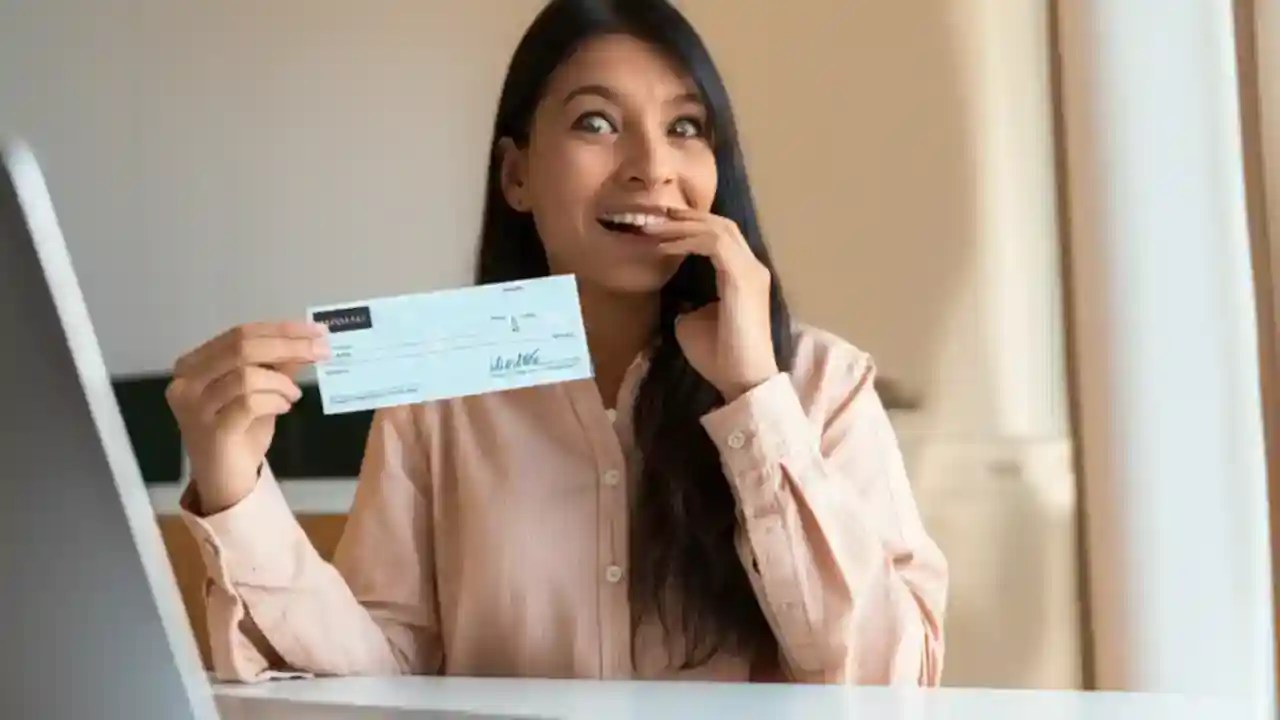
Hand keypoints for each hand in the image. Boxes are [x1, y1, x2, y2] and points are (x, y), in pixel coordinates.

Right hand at [165, 321, 329, 512]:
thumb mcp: (261, 390)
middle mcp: (185, 382)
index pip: (240, 333)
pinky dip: (275, 401)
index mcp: (193, 364)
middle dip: (288, 345)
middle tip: (322, 351)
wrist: (226, 480)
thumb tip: (307, 339)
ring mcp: (195, 407)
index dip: (281, 329)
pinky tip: (284, 407)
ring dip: (281, 382)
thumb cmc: (241, 432)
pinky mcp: (211, 430)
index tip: (317, 331)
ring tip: (293, 395)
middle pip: (241, 347)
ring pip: (246, 375)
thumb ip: (276, 364)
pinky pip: (249, 403)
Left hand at [644, 208, 779, 400]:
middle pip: (720, 224)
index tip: (657, 227)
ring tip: (652, 227)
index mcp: (743, 274)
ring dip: (682, 225)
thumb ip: (688, 298)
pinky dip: (687, 241)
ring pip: (718, 229)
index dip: (689, 226)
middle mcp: (752, 266)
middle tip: (652, 215)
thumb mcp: (693, 320)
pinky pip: (714, 244)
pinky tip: (663, 247)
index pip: (720, 236)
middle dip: (684, 217)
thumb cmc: (719, 357)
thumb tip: (674, 290)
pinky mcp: (743, 278)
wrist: (741, 381)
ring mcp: (751, 270)